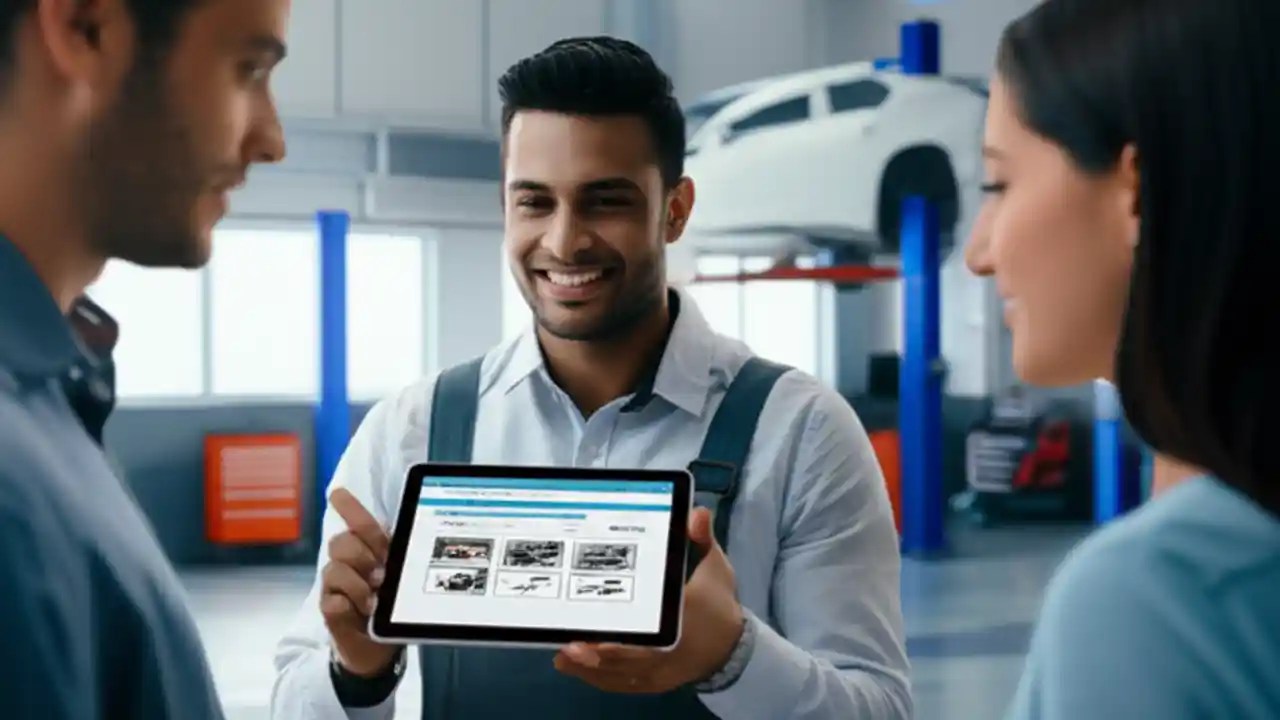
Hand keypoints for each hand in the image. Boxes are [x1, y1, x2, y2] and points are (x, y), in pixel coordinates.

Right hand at [320, 488, 400, 676]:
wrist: (378, 649)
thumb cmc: (392, 609)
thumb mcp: (401, 583)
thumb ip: (397, 562)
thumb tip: (390, 554)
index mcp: (371, 551)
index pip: (358, 523)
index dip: (348, 507)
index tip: (338, 494)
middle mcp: (349, 563)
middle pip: (342, 542)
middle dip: (361, 555)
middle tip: (380, 577)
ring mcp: (335, 585)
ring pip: (334, 569)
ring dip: (358, 586)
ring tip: (373, 603)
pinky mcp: (328, 608)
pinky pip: (331, 600)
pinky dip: (348, 607)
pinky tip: (358, 614)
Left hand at [553, 507, 744, 693]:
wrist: (731, 644)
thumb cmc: (716, 602)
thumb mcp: (714, 568)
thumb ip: (701, 539)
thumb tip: (695, 513)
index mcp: (684, 625)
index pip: (654, 637)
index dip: (622, 645)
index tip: (592, 638)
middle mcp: (671, 655)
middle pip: (628, 661)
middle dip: (596, 656)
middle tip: (567, 644)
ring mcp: (660, 673)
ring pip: (620, 675)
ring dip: (590, 668)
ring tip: (562, 654)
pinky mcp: (651, 683)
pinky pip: (620, 684)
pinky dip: (597, 677)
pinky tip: (572, 664)